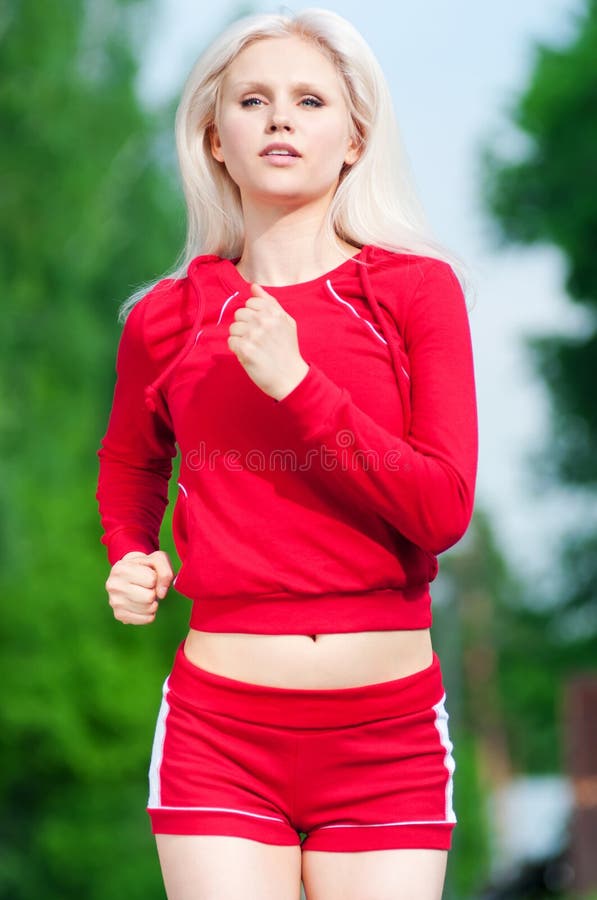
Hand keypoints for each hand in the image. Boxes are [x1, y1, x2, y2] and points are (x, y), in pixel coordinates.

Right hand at [105, 550, 173, 624]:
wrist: (131, 574)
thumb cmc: (146, 566)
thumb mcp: (158, 559)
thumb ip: (165, 572)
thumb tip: (161, 594)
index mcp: (120, 569)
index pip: (151, 580)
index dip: (155, 578)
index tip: (148, 575)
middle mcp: (113, 585)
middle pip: (149, 597)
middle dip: (154, 591)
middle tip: (148, 587)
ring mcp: (114, 602)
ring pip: (148, 609)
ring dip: (153, 602)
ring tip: (145, 594)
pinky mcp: (119, 615)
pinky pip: (146, 619)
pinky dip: (151, 612)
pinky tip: (144, 605)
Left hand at [227, 283, 308, 399]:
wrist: (290, 377)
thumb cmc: (287, 349)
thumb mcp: (286, 322)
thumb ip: (270, 302)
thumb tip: (254, 286)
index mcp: (275, 313)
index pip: (250, 302)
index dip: (253, 315)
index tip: (261, 327)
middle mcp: (264, 321)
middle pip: (239, 314)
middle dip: (245, 326)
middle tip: (257, 340)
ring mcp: (254, 335)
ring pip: (233, 328)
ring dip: (240, 339)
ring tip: (253, 347)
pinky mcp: (246, 349)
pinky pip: (231, 342)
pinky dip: (237, 350)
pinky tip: (249, 355)